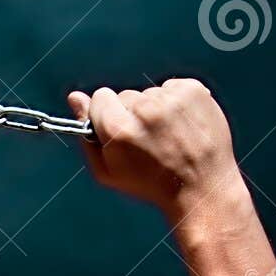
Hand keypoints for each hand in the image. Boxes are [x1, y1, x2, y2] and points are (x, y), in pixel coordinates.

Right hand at [67, 80, 240, 216]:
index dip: (106, 115)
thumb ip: (87, 134)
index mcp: (119, 129)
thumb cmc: (151, 184)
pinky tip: (182, 125)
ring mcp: (171, 98)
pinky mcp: (193, 90)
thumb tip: (75, 98)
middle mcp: (144, 110)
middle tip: (148, 141)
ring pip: (149, 93)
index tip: (119, 131)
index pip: (100, 97)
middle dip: (131, 114)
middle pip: (125, 95)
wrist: (201, 187)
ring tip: (168, 136)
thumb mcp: (108, 171)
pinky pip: (172, 88)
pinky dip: (175, 103)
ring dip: (154, 110)